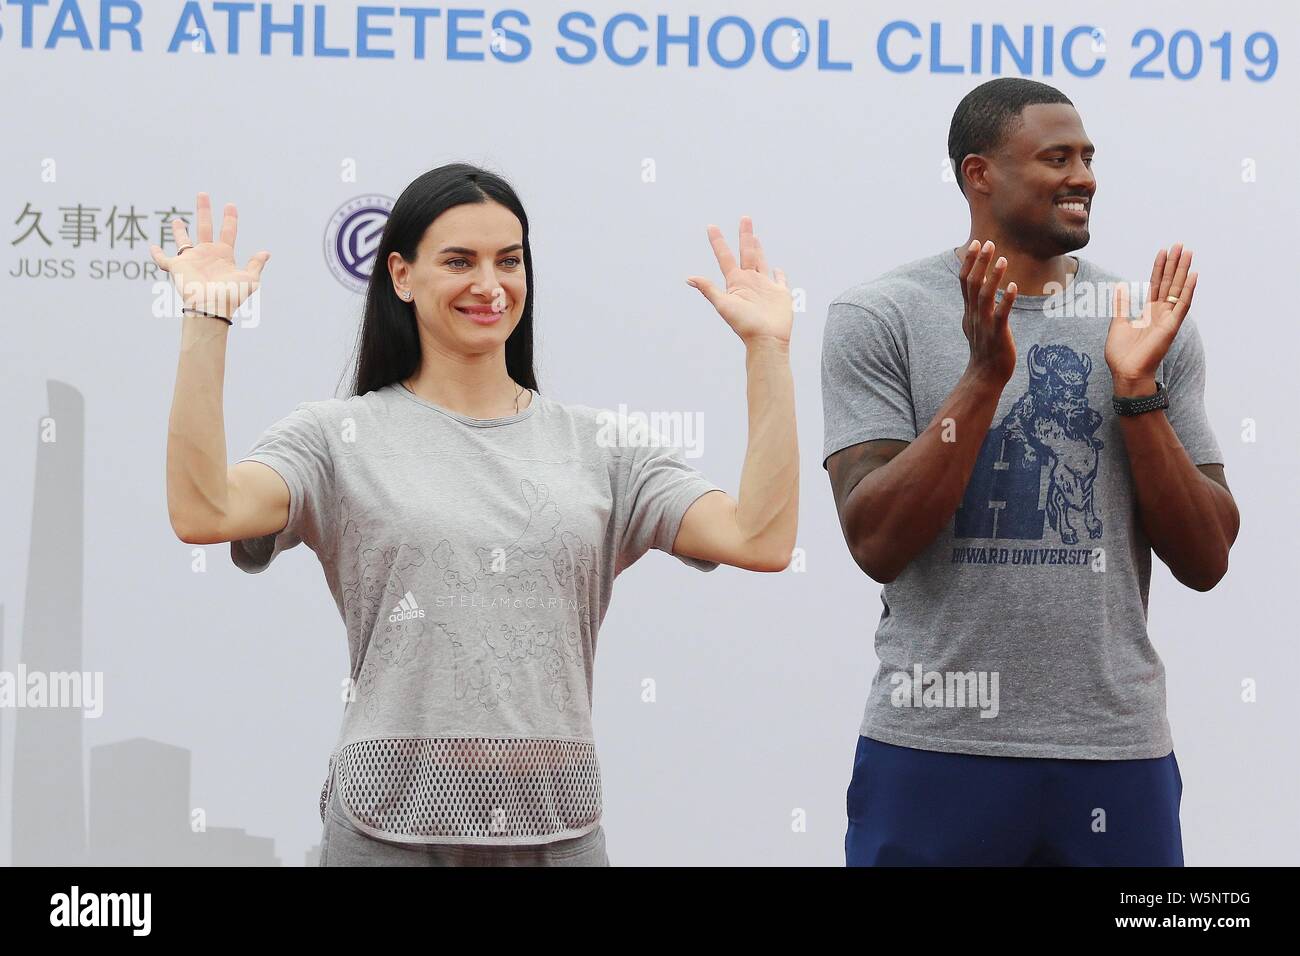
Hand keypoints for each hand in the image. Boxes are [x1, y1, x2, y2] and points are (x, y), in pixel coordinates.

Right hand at [149, 192, 270, 318]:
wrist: (212, 307)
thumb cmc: (231, 295)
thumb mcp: (250, 280)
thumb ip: (255, 265)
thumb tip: (266, 253)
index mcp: (224, 255)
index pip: (228, 232)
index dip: (230, 219)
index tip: (231, 205)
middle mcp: (207, 255)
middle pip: (205, 227)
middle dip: (204, 211)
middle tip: (203, 194)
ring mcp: (191, 260)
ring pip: (183, 240)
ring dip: (179, 231)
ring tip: (177, 220)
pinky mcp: (177, 267)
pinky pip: (163, 260)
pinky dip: (157, 254)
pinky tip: (152, 247)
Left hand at [686, 216, 792, 347]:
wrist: (766, 340)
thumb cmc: (744, 324)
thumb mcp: (724, 305)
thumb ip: (709, 289)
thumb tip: (689, 278)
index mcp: (736, 282)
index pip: (725, 257)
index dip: (718, 242)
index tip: (711, 226)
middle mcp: (749, 282)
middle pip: (746, 253)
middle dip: (745, 235)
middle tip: (745, 218)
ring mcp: (765, 287)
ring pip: (760, 262)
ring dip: (758, 249)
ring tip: (754, 236)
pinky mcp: (780, 294)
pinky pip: (779, 280)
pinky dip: (778, 274)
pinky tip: (776, 269)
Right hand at [959, 239, 1017, 384]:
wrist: (985, 376)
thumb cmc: (985, 349)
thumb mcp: (977, 323)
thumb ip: (976, 306)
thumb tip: (977, 288)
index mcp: (969, 311)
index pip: (964, 282)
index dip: (970, 262)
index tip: (976, 244)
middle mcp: (974, 315)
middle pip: (972, 284)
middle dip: (979, 263)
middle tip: (988, 243)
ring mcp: (984, 325)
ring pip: (984, 296)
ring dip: (992, 277)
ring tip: (1002, 260)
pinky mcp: (997, 335)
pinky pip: (1001, 315)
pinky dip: (1005, 300)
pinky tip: (1012, 287)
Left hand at [1106, 244, 1196, 394]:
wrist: (1126, 372)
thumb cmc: (1122, 354)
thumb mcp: (1118, 324)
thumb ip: (1122, 305)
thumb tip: (1121, 287)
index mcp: (1148, 311)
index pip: (1156, 284)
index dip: (1160, 268)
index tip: (1163, 251)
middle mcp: (1161, 312)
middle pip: (1170, 282)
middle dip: (1174, 264)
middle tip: (1180, 245)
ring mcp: (1168, 318)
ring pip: (1178, 289)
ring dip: (1183, 271)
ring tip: (1187, 252)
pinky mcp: (1172, 326)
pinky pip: (1183, 305)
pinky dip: (1188, 290)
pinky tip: (1193, 275)